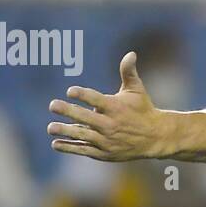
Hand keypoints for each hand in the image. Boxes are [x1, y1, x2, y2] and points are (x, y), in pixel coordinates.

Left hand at [49, 52, 172, 161]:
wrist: (155, 137)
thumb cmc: (143, 109)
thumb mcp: (137, 90)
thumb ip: (129, 72)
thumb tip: (131, 53)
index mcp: (116, 107)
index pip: (97, 100)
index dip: (83, 95)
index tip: (70, 91)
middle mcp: (111, 124)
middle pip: (86, 118)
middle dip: (68, 111)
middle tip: (52, 105)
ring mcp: (107, 140)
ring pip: (83, 135)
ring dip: (65, 131)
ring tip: (50, 127)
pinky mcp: (104, 152)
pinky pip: (84, 150)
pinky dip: (70, 148)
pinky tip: (55, 143)